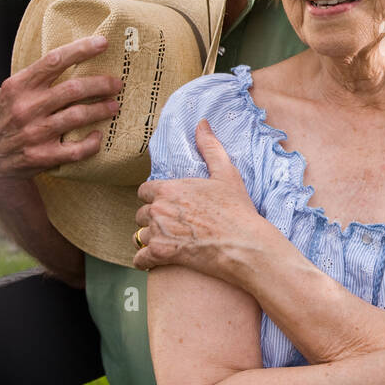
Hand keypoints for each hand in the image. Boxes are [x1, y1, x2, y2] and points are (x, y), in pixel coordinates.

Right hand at [0, 34, 121, 191]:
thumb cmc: (0, 120)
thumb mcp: (7, 94)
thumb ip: (33, 80)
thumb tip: (70, 59)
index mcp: (17, 87)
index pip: (53, 61)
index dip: (81, 49)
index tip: (103, 42)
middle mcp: (25, 108)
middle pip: (72, 89)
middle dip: (101, 84)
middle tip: (116, 83)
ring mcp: (33, 133)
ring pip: (77, 116)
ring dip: (101, 110)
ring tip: (114, 107)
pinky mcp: (40, 157)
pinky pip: (75, 150)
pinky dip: (91, 143)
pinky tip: (98, 136)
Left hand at [133, 119, 276, 284]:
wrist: (244, 244)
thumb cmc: (236, 209)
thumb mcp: (226, 173)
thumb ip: (210, 147)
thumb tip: (201, 123)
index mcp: (168, 188)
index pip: (144, 191)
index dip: (156, 197)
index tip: (169, 204)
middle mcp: (158, 209)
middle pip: (141, 214)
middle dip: (154, 219)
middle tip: (173, 225)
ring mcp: (158, 233)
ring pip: (140, 236)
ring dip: (151, 239)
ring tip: (169, 242)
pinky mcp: (161, 255)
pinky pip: (140, 259)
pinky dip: (146, 260)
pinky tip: (157, 259)